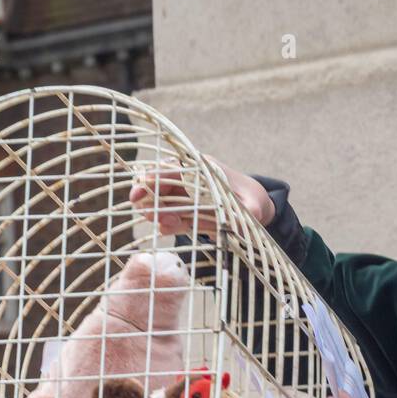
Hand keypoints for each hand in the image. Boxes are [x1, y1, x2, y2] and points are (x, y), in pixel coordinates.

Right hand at [127, 156, 275, 237]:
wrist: (255, 208)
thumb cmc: (253, 201)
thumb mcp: (254, 206)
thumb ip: (246, 211)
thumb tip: (242, 218)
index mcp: (203, 170)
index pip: (172, 169)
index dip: (154, 177)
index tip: (141, 187)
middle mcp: (190, 182)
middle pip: (160, 185)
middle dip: (149, 196)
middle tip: (145, 209)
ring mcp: (186, 199)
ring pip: (162, 203)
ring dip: (158, 212)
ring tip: (165, 222)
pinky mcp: (186, 215)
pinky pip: (171, 219)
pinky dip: (167, 224)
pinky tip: (168, 227)